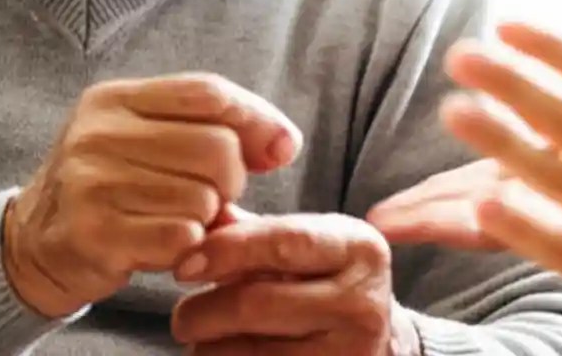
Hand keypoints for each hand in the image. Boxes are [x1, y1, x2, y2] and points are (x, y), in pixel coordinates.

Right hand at [3, 74, 302, 317]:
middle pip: (217, 147)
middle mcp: (98, 134)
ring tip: (179, 219)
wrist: (34, 243)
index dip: (257, 119)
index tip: (282, 148)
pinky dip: (188, 245)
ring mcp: (91, 183)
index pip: (209, 92)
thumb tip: (285, 144)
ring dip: (208, 217)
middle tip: (212, 196)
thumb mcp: (153, 140)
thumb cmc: (114, 186)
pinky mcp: (94, 233)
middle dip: (232, 179)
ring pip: (204, 197)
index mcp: (115, 99)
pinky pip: (182, 236)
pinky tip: (165, 244)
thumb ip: (219, 128)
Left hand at [171, 210, 419, 355]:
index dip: (226, 250)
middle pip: (255, 304)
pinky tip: (229, 355)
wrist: (377, 343)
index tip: (184, 266)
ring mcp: (350, 352)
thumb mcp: (308, 247)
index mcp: (360, 249)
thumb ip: (253, 231)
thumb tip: (200, 218)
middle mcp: (363, 301)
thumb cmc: (328, 284)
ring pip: (246, 352)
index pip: (284, 242)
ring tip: (208, 339)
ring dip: (208, 348)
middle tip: (183, 317)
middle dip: (201, 311)